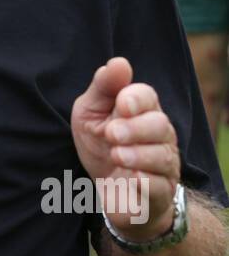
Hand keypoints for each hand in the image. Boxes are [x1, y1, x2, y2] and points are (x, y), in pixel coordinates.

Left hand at [71, 57, 180, 239]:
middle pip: (160, 125)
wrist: (109, 189)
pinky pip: (159, 186)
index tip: (121, 104)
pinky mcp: (159, 192)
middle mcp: (159, 135)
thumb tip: (118, 63)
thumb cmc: (101, 144)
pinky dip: (145, 181)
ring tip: (116, 155)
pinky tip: (131, 178)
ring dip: (137, 155)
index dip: (136, 98)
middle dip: (134, 128)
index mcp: (142, 111)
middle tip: (111, 134)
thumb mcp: (91, 112)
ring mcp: (163, 164)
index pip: (148, 97)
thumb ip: (103, 87)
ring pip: (162, 156)